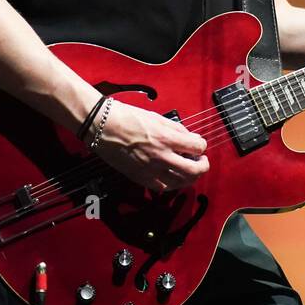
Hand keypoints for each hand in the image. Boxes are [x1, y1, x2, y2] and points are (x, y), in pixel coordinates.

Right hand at [90, 101, 209, 192]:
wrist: (102, 126)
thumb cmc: (127, 117)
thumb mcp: (157, 117)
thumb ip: (177, 130)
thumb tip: (191, 138)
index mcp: (167, 138)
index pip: (198, 147)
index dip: (201, 146)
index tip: (198, 145)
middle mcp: (161, 156)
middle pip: (194, 170)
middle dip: (203, 166)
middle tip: (201, 161)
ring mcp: (150, 169)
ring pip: (180, 182)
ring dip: (190, 177)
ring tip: (189, 169)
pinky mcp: (140, 178)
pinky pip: (162, 187)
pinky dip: (172, 183)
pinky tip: (172, 176)